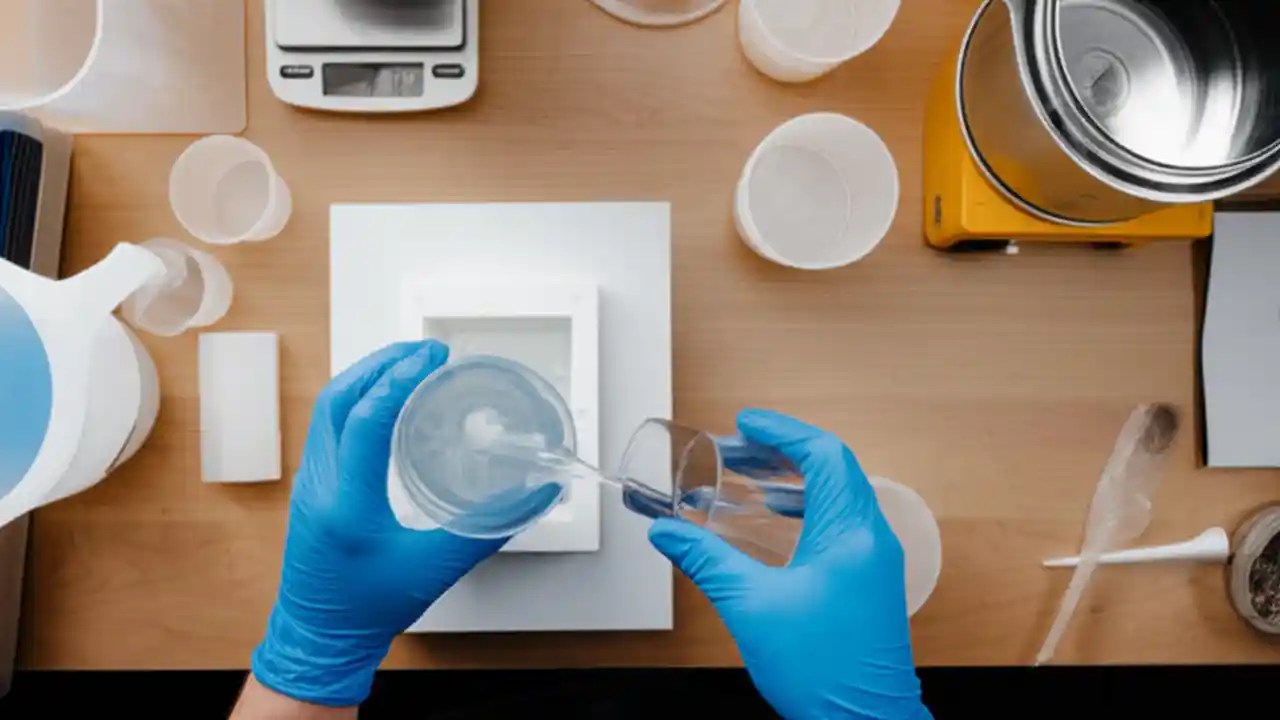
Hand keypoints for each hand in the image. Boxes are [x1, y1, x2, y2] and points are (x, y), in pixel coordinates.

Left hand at [251, 341, 506, 706]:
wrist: (321, 639)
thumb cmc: (369, 610)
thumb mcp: (435, 568)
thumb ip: (489, 529)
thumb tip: (535, 493)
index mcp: (347, 502)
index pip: (367, 419)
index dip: (400, 378)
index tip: (431, 357)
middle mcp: (320, 484)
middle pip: (339, 398)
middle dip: (382, 363)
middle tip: (423, 350)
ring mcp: (310, 482)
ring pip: (328, 408)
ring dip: (366, 377)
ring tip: (407, 364)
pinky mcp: (311, 486)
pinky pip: (327, 425)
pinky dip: (356, 399)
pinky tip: (384, 400)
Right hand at [649, 410, 930, 719]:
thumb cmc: (822, 671)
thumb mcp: (750, 606)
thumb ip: (705, 561)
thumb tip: (666, 534)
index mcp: (851, 534)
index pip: (824, 455)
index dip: (783, 431)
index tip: (747, 422)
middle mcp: (871, 540)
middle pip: (833, 470)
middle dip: (784, 452)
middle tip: (742, 445)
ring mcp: (874, 562)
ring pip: (839, 496)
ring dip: (796, 479)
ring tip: (753, 475)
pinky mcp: (869, 583)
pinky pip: (842, 524)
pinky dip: (809, 509)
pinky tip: (779, 520)